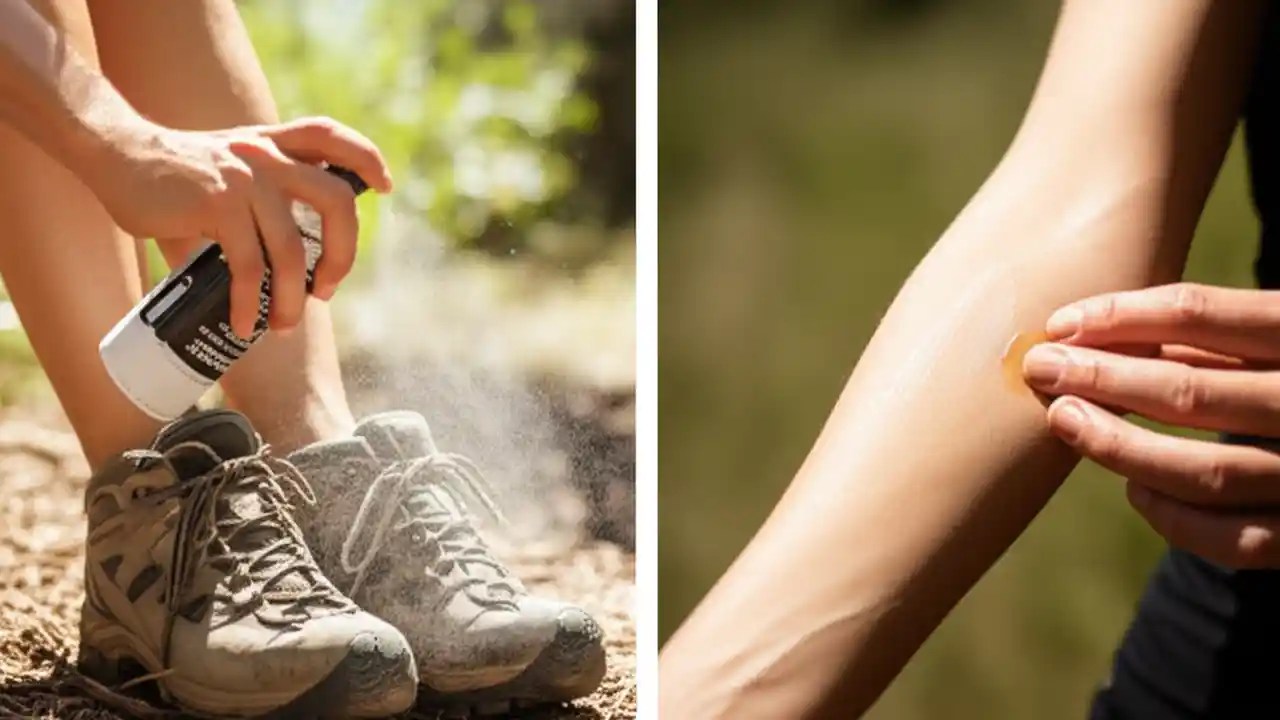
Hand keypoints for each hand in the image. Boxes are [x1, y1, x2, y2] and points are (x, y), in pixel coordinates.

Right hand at [79, 116, 392, 337]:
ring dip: (293, 298)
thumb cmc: (173, 176)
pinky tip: (245, 323)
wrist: (116, 155)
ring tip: (283, 325)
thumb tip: (284, 271)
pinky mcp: (216, 203)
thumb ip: (260, 204)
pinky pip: (248, 266)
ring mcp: (244, 178)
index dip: (365, 159)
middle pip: (336, 199)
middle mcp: (266, 155)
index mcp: (273, 144)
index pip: (330, 137)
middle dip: (344, 254)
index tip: (385, 187)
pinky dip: (252, 302)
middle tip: (328, 289)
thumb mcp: (228, 173)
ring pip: (291, 249)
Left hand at [1023, 282, 1279, 567]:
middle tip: (1041, 369)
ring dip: (1120, 447)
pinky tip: (1134, 489)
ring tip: (1066, 421)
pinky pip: (1233, 539)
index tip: (1060, 323)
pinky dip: (1172, 517)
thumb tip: (1093, 335)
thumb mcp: (1278, 342)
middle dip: (1102, 379)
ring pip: (1206, 472)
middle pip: (1193, 392)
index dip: (1123, 316)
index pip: (1205, 314)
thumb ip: (1213, 339)